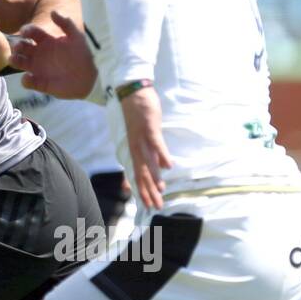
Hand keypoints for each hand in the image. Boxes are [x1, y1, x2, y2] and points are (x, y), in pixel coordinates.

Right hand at [9, 11, 98, 98]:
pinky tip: (27, 78)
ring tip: (13, 60)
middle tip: (18, 46)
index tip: (24, 32)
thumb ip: (66, 23)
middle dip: (17, 46)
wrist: (90, 77)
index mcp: (45, 40)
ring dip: (14, 60)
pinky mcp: (40, 82)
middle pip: (22, 47)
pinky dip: (25, 81)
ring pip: (20, 63)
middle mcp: (38, 53)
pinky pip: (28, 81)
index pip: (31, 33)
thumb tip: (52, 12)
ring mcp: (38, 68)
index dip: (26, 31)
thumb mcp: (77, 36)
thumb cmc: (83, 54)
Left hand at [120, 86, 172, 210]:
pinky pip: (156, 144)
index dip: (143, 192)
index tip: (149, 206)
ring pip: (148, 163)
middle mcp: (136, 148)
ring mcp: (142, 139)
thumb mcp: (145, 138)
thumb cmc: (140, 114)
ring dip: (155, 179)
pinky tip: (169, 167)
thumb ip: (152, 154)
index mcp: (134, 151)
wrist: (132, 92)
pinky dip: (162, 155)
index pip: (138, 176)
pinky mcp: (149, 128)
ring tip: (161, 192)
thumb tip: (162, 168)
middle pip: (142, 175)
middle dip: (149, 192)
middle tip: (157, 206)